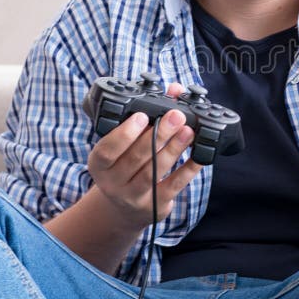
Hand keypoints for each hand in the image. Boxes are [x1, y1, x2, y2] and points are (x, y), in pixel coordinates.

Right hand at [86, 82, 203, 229]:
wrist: (124, 209)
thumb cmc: (125, 164)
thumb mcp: (124, 144)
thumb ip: (146, 114)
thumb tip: (175, 90)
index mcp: (100, 164)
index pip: (106, 150)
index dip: (124, 134)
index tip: (142, 116)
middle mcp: (113, 182)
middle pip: (136, 158)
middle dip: (158, 135)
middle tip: (176, 116)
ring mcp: (133, 196)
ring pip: (154, 172)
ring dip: (174, 149)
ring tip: (188, 131)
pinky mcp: (155, 205)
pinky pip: (173, 185)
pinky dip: (188, 170)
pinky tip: (199, 155)